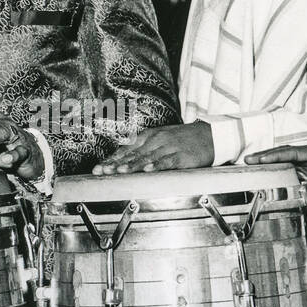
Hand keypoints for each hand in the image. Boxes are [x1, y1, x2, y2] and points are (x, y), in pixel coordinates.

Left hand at [91, 121, 212, 173]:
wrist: (209, 134)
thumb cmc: (181, 139)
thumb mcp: (160, 140)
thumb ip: (143, 149)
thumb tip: (122, 161)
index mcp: (149, 136)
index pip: (126, 149)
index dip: (111, 159)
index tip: (98, 168)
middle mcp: (156, 140)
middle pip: (132, 154)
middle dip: (116, 164)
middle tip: (102, 172)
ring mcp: (169, 147)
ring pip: (147, 158)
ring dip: (132, 165)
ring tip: (120, 172)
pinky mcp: (181, 156)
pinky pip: (167, 162)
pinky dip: (157, 166)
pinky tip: (148, 170)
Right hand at [246, 142, 306, 198]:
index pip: (294, 152)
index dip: (275, 155)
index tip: (258, 158)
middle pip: (286, 155)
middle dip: (267, 158)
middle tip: (247, 162)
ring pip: (288, 163)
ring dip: (272, 166)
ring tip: (253, 171)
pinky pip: (296, 171)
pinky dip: (282, 174)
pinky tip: (271, 179)